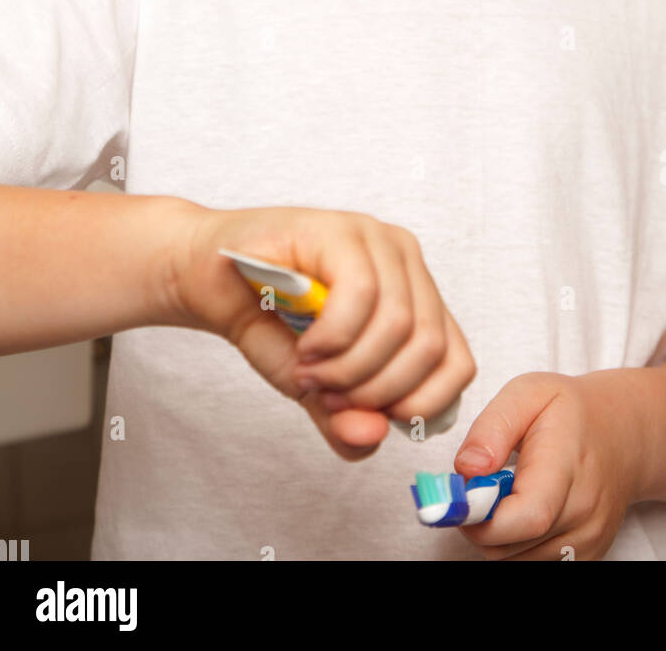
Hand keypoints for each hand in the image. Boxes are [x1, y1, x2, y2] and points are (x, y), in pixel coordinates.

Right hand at [164, 202, 475, 461]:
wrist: (208, 278)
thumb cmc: (267, 320)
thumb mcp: (315, 387)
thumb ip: (347, 418)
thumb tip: (373, 436)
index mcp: (416, 296)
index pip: (457, 362)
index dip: (419, 404)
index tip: (367, 416)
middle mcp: (406, 262)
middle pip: (429, 347)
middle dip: (375, 391)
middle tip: (326, 395)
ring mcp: (376, 239)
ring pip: (398, 323)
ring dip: (347, 368)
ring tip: (309, 371)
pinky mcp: (340, 230)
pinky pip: (361, 294)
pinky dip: (332, 338)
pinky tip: (306, 347)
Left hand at [453, 370, 645, 559]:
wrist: (623, 434)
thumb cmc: (570, 411)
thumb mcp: (528, 393)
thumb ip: (492, 428)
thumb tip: (466, 470)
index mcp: (567, 467)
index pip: (527, 516)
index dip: (481, 516)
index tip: (462, 494)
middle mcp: (584, 513)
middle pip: (508, 546)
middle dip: (479, 521)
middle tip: (481, 486)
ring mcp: (588, 541)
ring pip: (512, 561)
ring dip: (496, 534)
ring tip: (506, 493)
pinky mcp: (586, 557)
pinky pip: (529, 564)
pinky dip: (514, 543)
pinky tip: (522, 509)